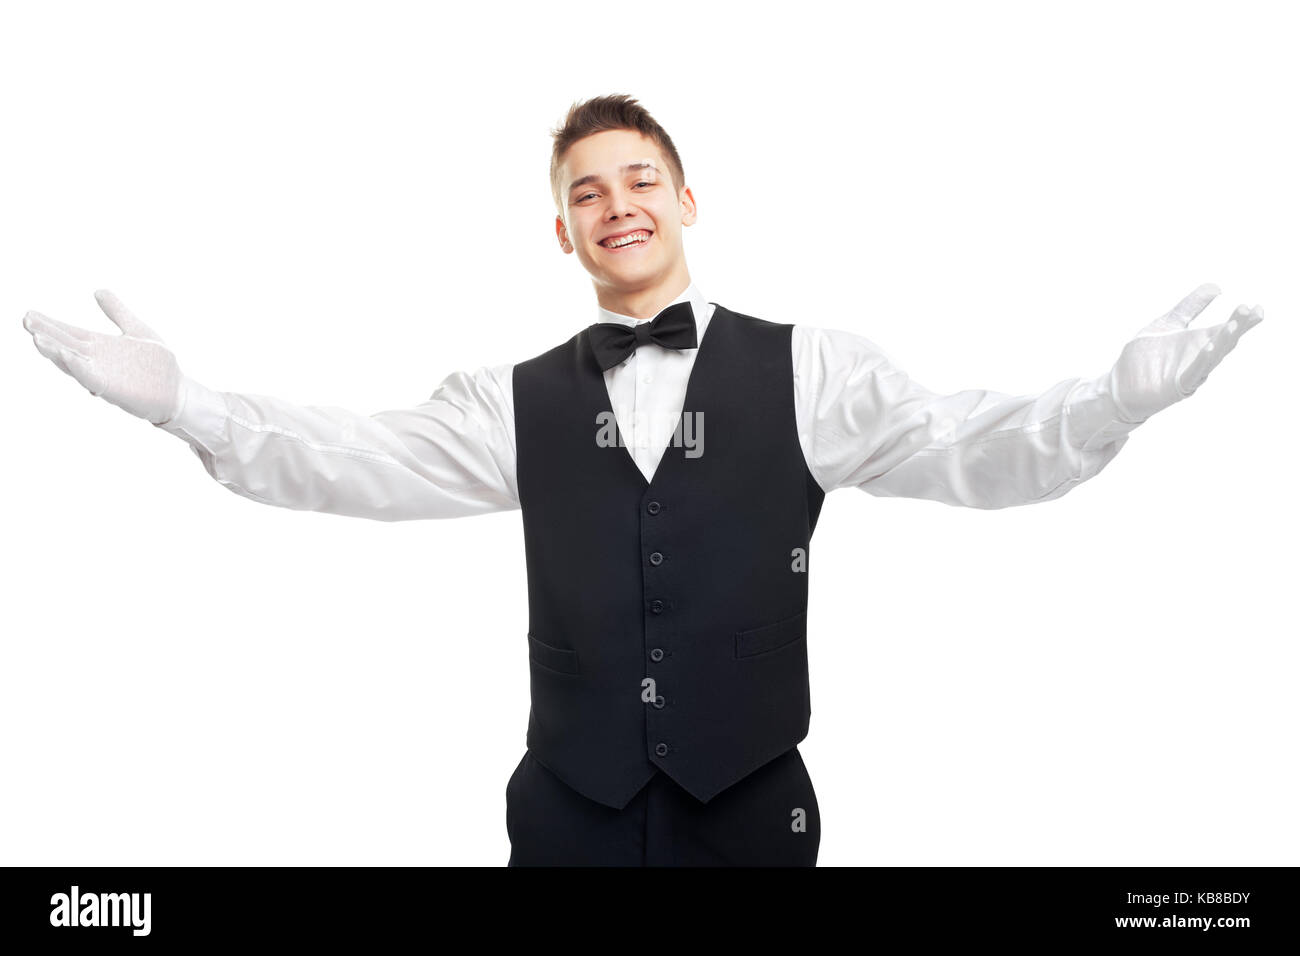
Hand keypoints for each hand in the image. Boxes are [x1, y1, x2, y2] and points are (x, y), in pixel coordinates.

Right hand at [23, 290, 183, 424]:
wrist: (176, 392)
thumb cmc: (156, 365)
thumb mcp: (136, 329)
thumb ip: (117, 311)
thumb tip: (98, 290)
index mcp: (99, 346)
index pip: (69, 333)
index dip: (50, 324)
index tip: (29, 313)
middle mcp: (96, 361)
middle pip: (65, 346)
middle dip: (46, 334)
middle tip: (26, 320)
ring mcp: (104, 375)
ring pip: (74, 363)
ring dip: (56, 352)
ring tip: (38, 338)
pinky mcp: (114, 390)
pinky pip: (92, 378)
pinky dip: (79, 367)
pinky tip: (67, 355)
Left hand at [1106, 283, 1263, 423]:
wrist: (1119, 384)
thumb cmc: (1145, 356)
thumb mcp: (1168, 323)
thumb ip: (1190, 307)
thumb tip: (1217, 287)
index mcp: (1198, 342)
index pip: (1225, 329)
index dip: (1243, 321)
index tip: (1258, 307)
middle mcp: (1198, 358)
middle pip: (1224, 342)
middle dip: (1237, 327)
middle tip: (1250, 310)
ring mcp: (1189, 373)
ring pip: (1212, 357)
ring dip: (1223, 342)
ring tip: (1234, 325)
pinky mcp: (1176, 387)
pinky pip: (1193, 373)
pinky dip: (1202, 361)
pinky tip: (1209, 346)